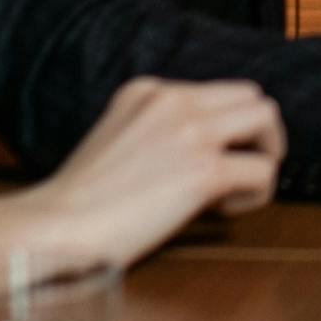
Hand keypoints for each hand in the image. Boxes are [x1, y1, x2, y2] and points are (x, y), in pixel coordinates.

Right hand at [23, 74, 286, 260]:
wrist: (55, 229)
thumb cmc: (79, 202)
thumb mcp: (115, 140)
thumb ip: (154, 132)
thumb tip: (201, 153)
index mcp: (147, 91)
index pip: (212, 93)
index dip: (220, 130)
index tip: (202, 162)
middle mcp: (173, 100)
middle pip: (250, 96)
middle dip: (256, 134)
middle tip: (240, 171)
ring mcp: (191, 131)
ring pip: (266, 118)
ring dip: (266, 153)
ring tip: (237, 188)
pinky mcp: (204, 171)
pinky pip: (263, 171)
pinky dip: (256, 193)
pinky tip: (222, 211)